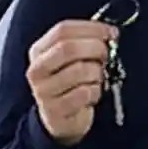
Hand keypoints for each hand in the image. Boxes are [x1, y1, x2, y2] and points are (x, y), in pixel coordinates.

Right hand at [25, 19, 117, 145]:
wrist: (60, 119)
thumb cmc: (70, 84)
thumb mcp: (69, 60)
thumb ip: (84, 42)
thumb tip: (110, 32)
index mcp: (38, 51)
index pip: (62, 30)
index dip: (90, 29)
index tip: (111, 32)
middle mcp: (36, 69)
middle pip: (68, 48)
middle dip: (95, 48)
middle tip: (106, 54)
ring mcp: (43, 91)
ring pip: (80, 70)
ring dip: (97, 73)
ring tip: (96, 78)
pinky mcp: (54, 110)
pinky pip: (84, 93)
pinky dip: (95, 92)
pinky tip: (92, 94)